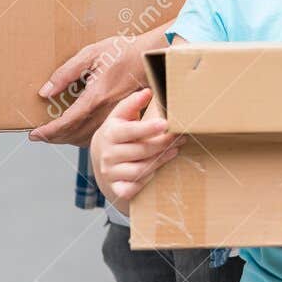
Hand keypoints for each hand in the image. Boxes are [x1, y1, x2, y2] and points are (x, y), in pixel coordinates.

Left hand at [30, 26, 163, 145]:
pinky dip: (85, 138)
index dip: (48, 131)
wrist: (154, 55)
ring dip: (68, 139)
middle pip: (75, 134)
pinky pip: (101, 134)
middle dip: (54, 138)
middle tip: (39, 137)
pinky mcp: (124, 115)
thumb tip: (46, 91)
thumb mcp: (91, 54)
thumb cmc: (124, 51)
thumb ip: (66, 73)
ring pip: (88, 137)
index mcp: (96, 96)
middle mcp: (106, 110)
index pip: (67, 122)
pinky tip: (79, 133)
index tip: (34, 134)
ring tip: (55, 136)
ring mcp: (117, 115)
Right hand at [90, 88, 183, 211]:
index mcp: (109, 133)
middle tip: (180, 138)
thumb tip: (147, 92)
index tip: (165, 124)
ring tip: (175, 151)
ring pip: (140, 170)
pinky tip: (156, 171)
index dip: (148, 128)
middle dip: (163, 144)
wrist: (102, 161)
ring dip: (161, 161)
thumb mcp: (121, 117)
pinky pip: (133, 188)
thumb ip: (132, 104)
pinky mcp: (115, 189)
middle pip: (141, 151)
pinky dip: (146, 181)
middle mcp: (107, 154)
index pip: (129, 131)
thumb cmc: (118, 134)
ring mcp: (110, 173)